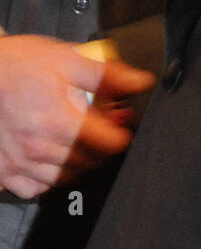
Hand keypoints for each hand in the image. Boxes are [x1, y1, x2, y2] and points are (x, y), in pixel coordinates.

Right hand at [0, 35, 154, 198]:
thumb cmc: (13, 64)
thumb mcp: (64, 59)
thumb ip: (105, 75)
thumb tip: (138, 82)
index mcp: (57, 121)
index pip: (106, 144)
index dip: (120, 136)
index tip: (120, 130)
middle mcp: (37, 147)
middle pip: (87, 162)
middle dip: (100, 148)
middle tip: (98, 132)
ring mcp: (17, 163)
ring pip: (63, 178)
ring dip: (76, 164)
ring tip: (75, 145)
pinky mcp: (1, 171)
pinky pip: (32, 189)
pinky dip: (45, 180)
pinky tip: (48, 162)